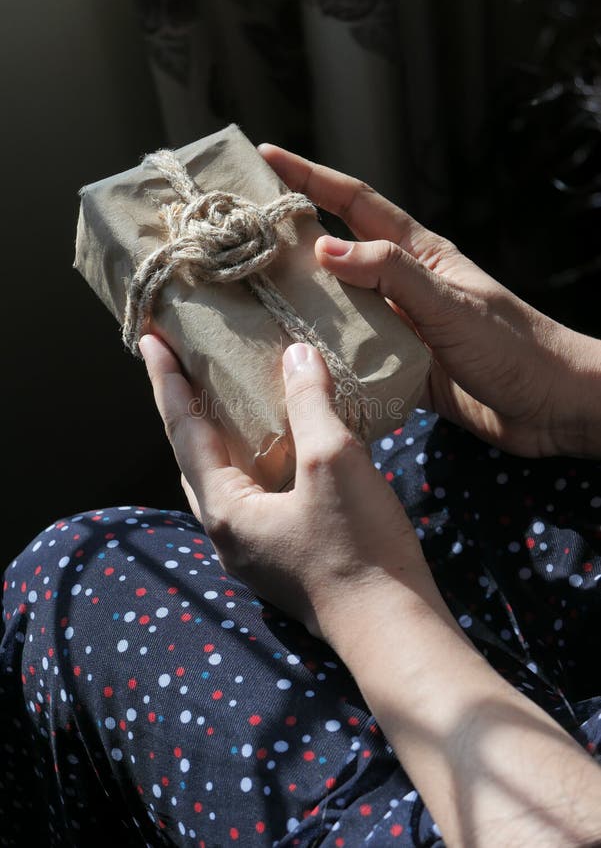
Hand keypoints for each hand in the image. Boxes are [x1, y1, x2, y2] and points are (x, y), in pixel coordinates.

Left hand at [139, 334, 437, 640]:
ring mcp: (254, 551)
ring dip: (219, 435)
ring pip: (222, 479)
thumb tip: (297, 355)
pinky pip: (252, 495)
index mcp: (225, 509)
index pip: (183, 430)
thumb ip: (310, 403)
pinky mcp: (282, 558)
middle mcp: (228, 532)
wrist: (392, 629)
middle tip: (184, 365)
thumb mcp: (333, 461)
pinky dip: (254, 459)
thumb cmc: (359, 546)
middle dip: (184, 408)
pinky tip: (281, 445)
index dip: (166, 380)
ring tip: (225, 397)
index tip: (149, 339)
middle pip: (192, 457)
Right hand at [259, 144, 600, 458]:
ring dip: (301, 304)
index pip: (356, 202)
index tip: (267, 158)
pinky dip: (324, 357)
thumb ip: (392, 274)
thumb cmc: (513, 347)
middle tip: (240, 237)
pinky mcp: (401, 366)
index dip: (311, 177)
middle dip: (291, 240)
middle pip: (337, 254)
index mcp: (420, 254)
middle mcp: (403, 285)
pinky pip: (352, 354)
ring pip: (339, 307)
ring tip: (250, 303)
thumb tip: (323, 250)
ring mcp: (401, 326)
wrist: (551, 407)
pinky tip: (294, 363)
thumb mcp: (451, 304)